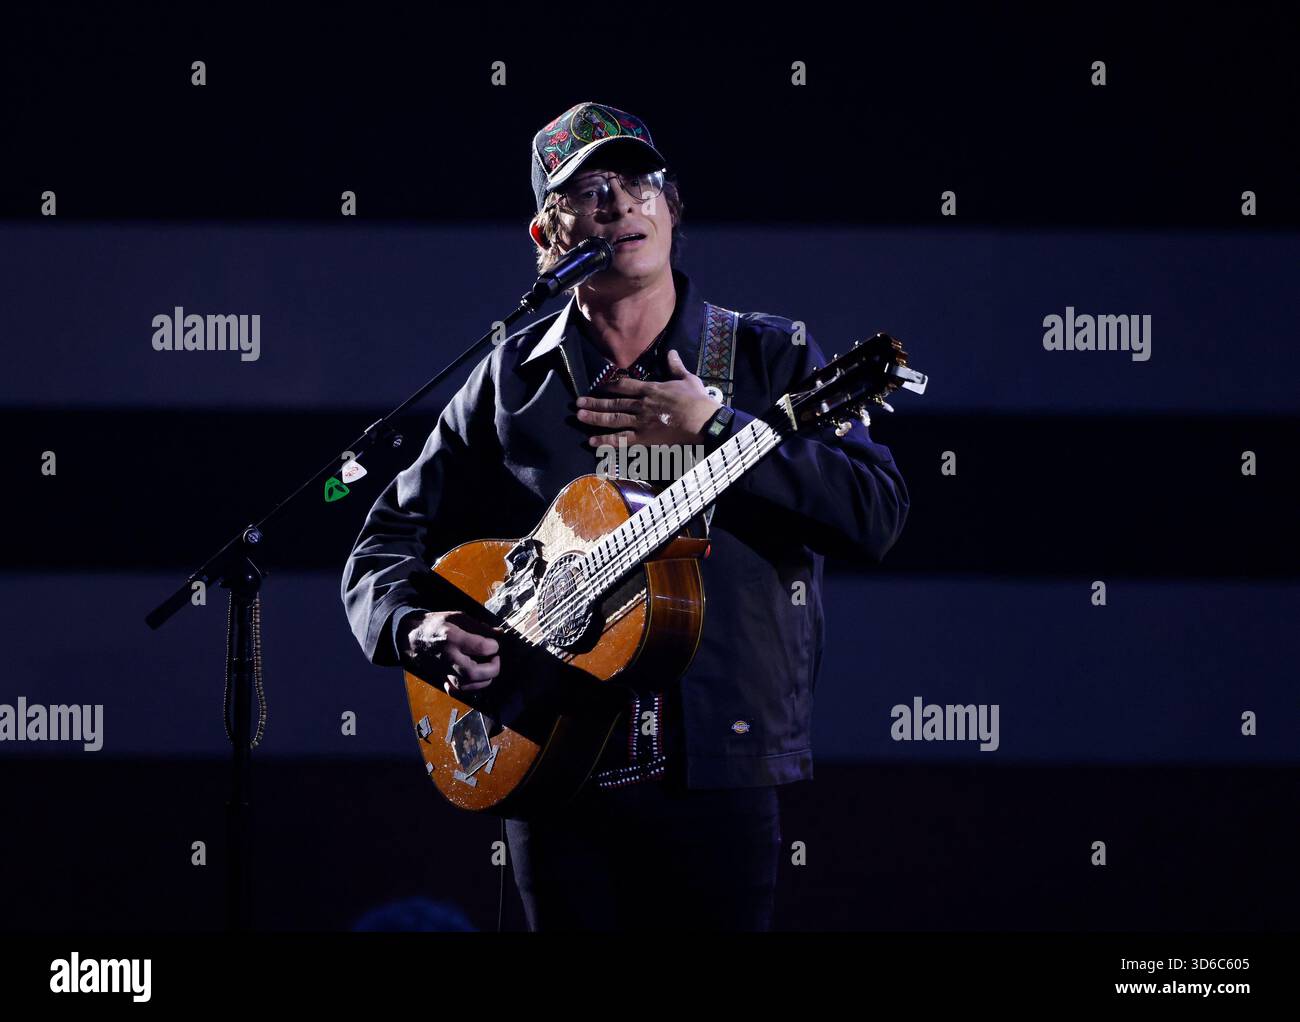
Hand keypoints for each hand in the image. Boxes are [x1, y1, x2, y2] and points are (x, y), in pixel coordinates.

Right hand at [400, 610, 501, 692]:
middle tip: (495, 658)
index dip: (494, 646)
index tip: (494, 642)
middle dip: (493, 667)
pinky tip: (474, 679)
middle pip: (475, 672)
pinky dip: (469, 688)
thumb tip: (499, 633)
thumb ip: (479, 626)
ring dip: (484, 679)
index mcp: (453, 638)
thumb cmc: (436, 624)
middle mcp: (449, 657)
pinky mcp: (441, 677)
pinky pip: (457, 690)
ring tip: (487, 667)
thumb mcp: (458, 617)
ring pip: (468, 685)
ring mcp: (444, 670)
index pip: (482, 647)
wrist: (412, 636)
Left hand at [576, 349, 720, 448]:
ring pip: (612, 420)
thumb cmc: (697, 400)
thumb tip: (672, 352)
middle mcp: (640, 404)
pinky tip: (592, 442)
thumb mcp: (687, 379)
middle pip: (612, 403)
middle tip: (578, 403)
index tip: (599, 387)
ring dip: (594, 418)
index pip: (623, 386)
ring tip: (579, 417)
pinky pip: (621, 440)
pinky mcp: (644, 438)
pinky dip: (605, 441)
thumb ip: (676, 366)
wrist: (703, 421)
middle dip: (594, 403)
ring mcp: (640, 422)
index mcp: (650, 389)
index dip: (609, 386)